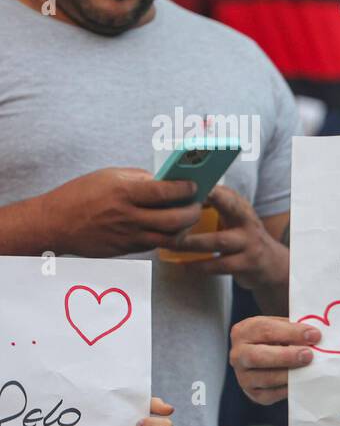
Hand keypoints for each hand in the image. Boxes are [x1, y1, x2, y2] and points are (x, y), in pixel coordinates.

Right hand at [39, 168, 201, 256]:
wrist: (54, 223)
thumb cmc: (81, 194)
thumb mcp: (109, 177)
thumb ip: (139, 178)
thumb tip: (165, 181)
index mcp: (124, 193)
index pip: (167, 191)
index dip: (187, 189)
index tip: (196, 185)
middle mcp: (129, 216)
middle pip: (176, 219)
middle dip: (194, 211)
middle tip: (198, 204)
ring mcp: (129, 236)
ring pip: (170, 237)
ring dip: (185, 228)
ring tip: (188, 218)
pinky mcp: (127, 249)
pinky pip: (156, 244)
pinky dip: (168, 236)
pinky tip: (171, 228)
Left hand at [171, 186, 286, 290]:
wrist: (271, 264)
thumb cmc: (243, 237)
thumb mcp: (235, 218)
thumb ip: (215, 207)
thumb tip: (178, 198)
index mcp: (241, 207)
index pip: (225, 192)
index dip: (207, 188)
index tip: (185, 186)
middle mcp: (248, 221)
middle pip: (229, 208)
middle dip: (206, 204)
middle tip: (175, 210)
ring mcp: (249, 243)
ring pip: (219, 241)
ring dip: (192, 242)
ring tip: (169, 243)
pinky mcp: (247, 264)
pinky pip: (220, 265)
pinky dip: (200, 266)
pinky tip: (184, 265)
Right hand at [230, 316, 319, 404]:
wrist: (268, 358)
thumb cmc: (278, 338)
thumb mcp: (281, 326)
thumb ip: (294, 329)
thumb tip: (314, 336)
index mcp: (244, 331)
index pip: (265, 330)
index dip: (291, 332)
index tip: (314, 335)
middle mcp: (238, 354)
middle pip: (258, 357)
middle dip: (286, 356)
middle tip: (308, 355)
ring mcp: (244, 376)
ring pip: (265, 378)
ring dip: (289, 374)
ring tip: (309, 369)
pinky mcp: (254, 394)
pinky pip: (272, 394)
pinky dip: (289, 388)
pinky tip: (302, 381)